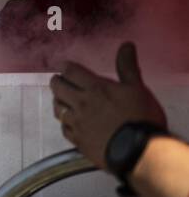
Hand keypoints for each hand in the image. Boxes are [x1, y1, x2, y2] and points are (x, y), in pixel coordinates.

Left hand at [49, 42, 166, 168]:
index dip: (65, 67)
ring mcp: (78, 124)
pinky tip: (67, 123)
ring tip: (59, 99)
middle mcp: (82, 104)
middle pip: (59, 89)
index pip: (72, 72)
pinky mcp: (79, 142)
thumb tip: (126, 45)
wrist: (137, 150)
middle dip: (56, 82)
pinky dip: (64, 124)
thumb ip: (127, 67)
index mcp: (95, 88)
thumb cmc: (140, 117)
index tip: (63, 65)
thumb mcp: (137, 88)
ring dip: (57, 102)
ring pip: (58, 109)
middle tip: (57, 80)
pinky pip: (64, 130)